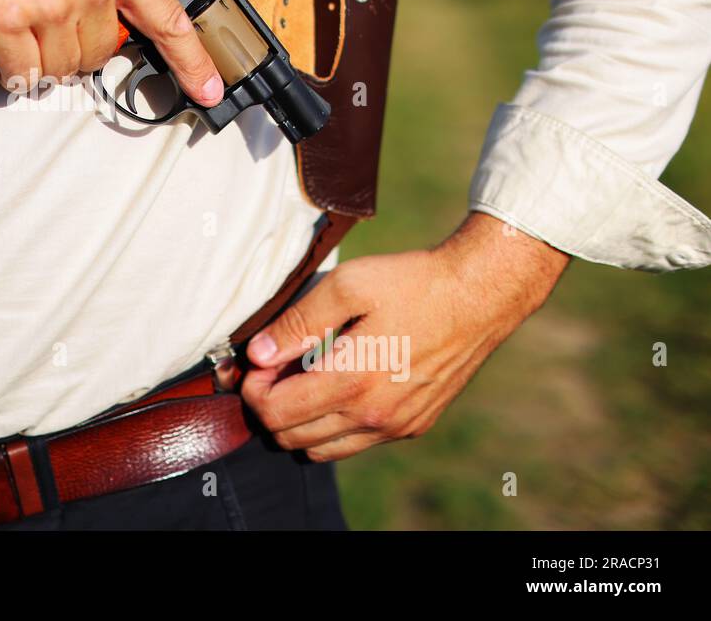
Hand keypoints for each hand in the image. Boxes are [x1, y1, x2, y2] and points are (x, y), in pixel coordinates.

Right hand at [0, 0, 222, 104]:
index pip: (166, 18)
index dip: (192, 61)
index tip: (209, 88)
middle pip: (100, 53)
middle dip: (76, 48)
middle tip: (46, 22)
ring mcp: (52, 5)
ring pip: (61, 68)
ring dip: (42, 61)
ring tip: (19, 26)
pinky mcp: (9, 24)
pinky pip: (22, 73)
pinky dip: (11, 71)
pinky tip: (1, 51)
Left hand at [241, 212, 568, 461]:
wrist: (479, 294)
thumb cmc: (412, 282)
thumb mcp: (347, 285)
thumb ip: (297, 323)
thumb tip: (257, 353)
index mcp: (353, 382)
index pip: (275, 414)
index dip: (253, 389)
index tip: (260, 360)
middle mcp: (374, 416)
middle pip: (290, 438)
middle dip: (270, 406)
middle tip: (276, 367)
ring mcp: (396, 426)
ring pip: (320, 450)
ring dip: (298, 422)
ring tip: (304, 377)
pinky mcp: (413, 425)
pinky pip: (354, 443)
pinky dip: (332, 425)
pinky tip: (338, 384)